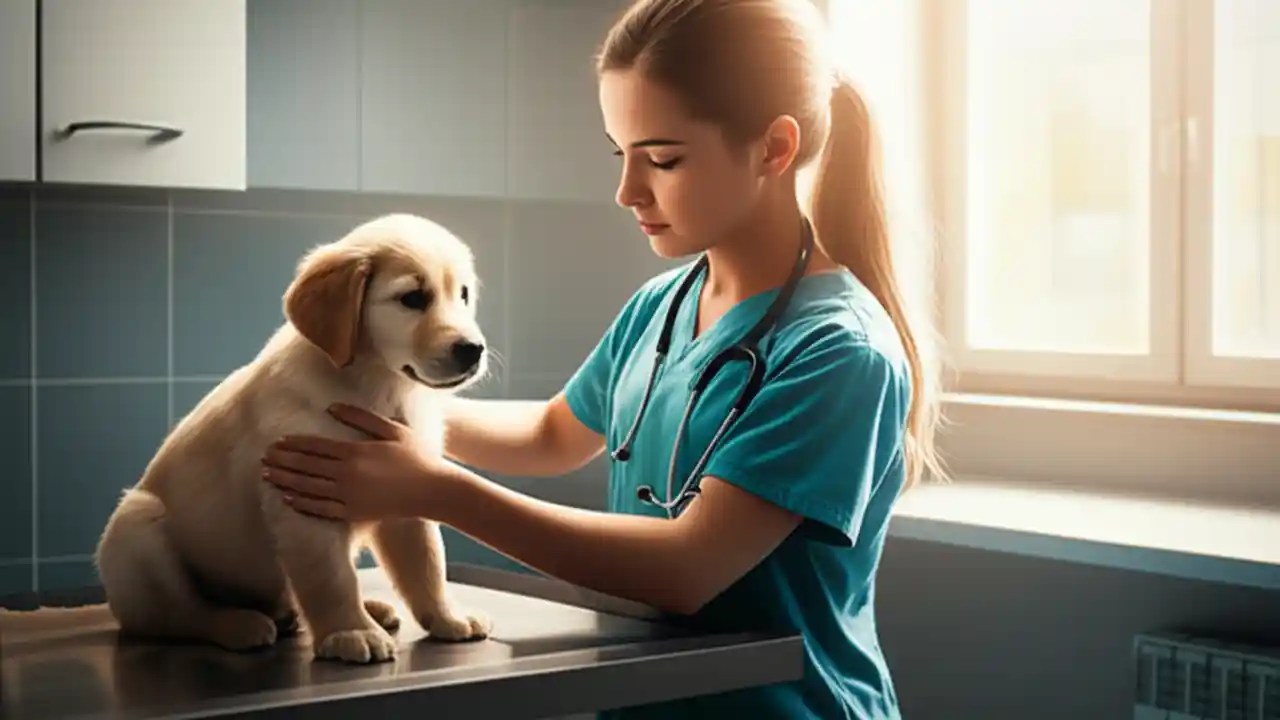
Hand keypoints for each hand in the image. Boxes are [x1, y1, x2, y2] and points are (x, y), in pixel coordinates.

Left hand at [260, 403, 448, 522]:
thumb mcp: (391, 430)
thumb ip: (360, 417)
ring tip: (268, 476)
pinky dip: (302, 504)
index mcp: (355, 451)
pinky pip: (321, 509)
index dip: (293, 445)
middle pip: (306, 467)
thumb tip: (332, 406)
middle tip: (264, 459)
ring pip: (308, 488)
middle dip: (282, 462)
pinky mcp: (354, 513)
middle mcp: (347, 474)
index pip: (315, 447)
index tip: (276, 443)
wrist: (433, 490)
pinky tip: (288, 499)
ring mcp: (349, 496)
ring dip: (285, 481)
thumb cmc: (417, 456)